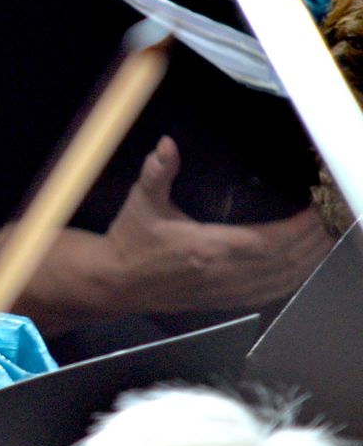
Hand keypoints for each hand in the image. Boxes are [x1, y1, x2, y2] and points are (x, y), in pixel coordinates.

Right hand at [98, 136, 330, 311]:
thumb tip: (167, 144)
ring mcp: (225, 291)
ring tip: (325, 239)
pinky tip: (303, 267)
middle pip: (284, 262)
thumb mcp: (141, 202)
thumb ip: (157, 172)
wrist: (114, 282)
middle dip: (312, 241)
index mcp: (206, 248)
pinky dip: (293, 281)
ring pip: (282, 281)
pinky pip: (270, 294)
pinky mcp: (224, 301)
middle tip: (330, 218)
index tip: (314, 209)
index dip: (298, 228)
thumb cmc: (130, 240)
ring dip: (309, 261)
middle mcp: (222, 274)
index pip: (267, 241)